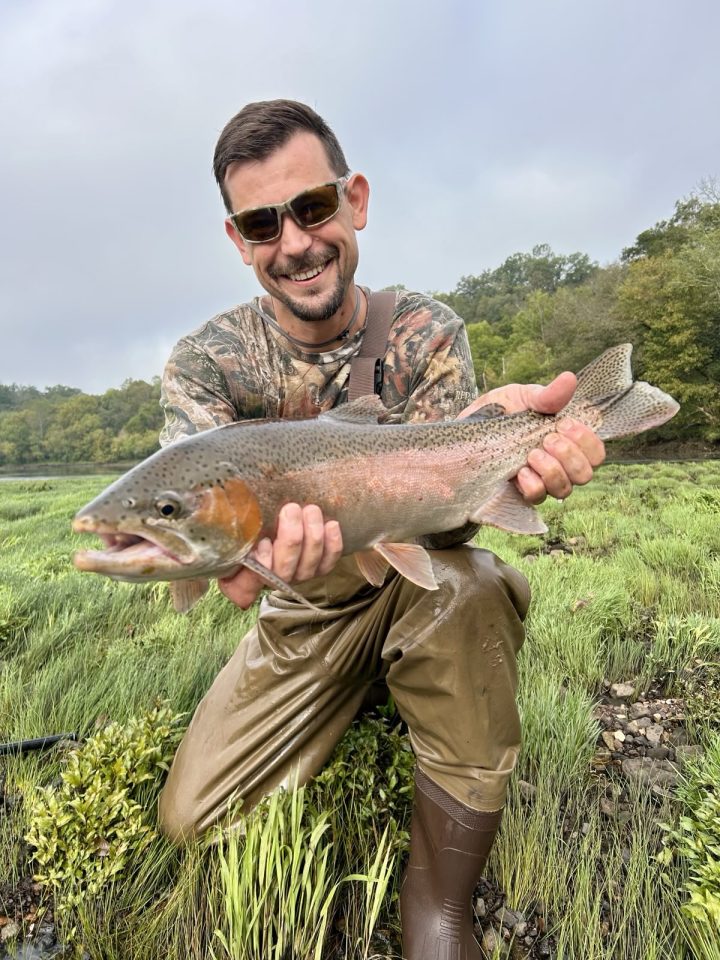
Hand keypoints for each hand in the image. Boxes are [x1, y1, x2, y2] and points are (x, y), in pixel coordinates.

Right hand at [217, 503, 342, 607]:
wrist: (263, 524)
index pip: (252, 583)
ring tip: (310, 510)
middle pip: (286, 570)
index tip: (261, 542)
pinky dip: (333, 545)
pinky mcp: (317, 566)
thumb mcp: (221, 534)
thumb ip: (218, 536)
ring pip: (310, 565)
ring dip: (313, 536)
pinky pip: (329, 562)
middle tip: (291, 509)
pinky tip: (331, 524)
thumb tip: (203, 531)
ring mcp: (296, 575)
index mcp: (242, 579)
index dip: (261, 565)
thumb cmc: (238, 530)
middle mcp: (272, 581)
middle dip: (292, 539)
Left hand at [459, 372, 605, 502]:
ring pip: (564, 489)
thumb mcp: (521, 397)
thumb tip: (569, 379)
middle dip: (570, 456)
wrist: (464, 431)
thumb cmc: (498, 413)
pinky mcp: (519, 495)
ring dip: (552, 470)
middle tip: (548, 438)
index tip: (565, 424)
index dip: (587, 442)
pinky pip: (537, 498)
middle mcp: (559, 465)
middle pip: (585, 474)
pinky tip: (520, 472)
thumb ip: (546, 396)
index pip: (596, 453)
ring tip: (532, 454)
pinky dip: (533, 485)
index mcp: (567, 441)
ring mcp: (541, 482)